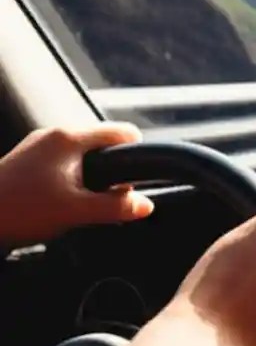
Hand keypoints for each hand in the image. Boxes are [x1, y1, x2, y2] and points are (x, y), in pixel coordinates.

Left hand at [0, 123, 153, 245]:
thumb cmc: (19, 209)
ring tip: (84, 205)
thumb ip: (116, 207)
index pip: (122, 133)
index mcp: (69, 138)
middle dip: (113, 171)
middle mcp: (54, 135)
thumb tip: (146, 205)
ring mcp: (38, 145)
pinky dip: (73, 180)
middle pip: (104, 144)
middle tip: (108, 201)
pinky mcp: (28, 160)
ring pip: (83, 155)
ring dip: (92, 177)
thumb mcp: (76, 212)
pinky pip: (65, 163)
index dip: (137, 154)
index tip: (139, 180)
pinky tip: (63, 204)